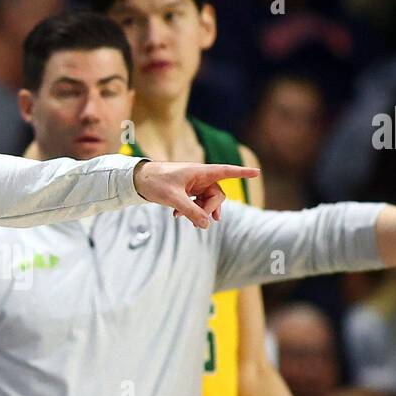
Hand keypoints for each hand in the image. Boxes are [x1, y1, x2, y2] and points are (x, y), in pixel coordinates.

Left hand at [133, 161, 260, 227]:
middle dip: (210, 208)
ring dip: (200, 212)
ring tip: (188, 221)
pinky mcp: (187, 191)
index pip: (226, 171)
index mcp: (199, 171)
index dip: (242, 173)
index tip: (257, 172)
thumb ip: (191, 211)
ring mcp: (194, 184)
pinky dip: (191, 211)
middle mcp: (200, 177)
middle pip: (217, 195)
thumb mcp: (173, 198)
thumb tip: (207, 224)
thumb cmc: (155, 182)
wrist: (137, 180)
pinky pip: (197, 203)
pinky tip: (178, 217)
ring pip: (207, 201)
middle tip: (198, 221)